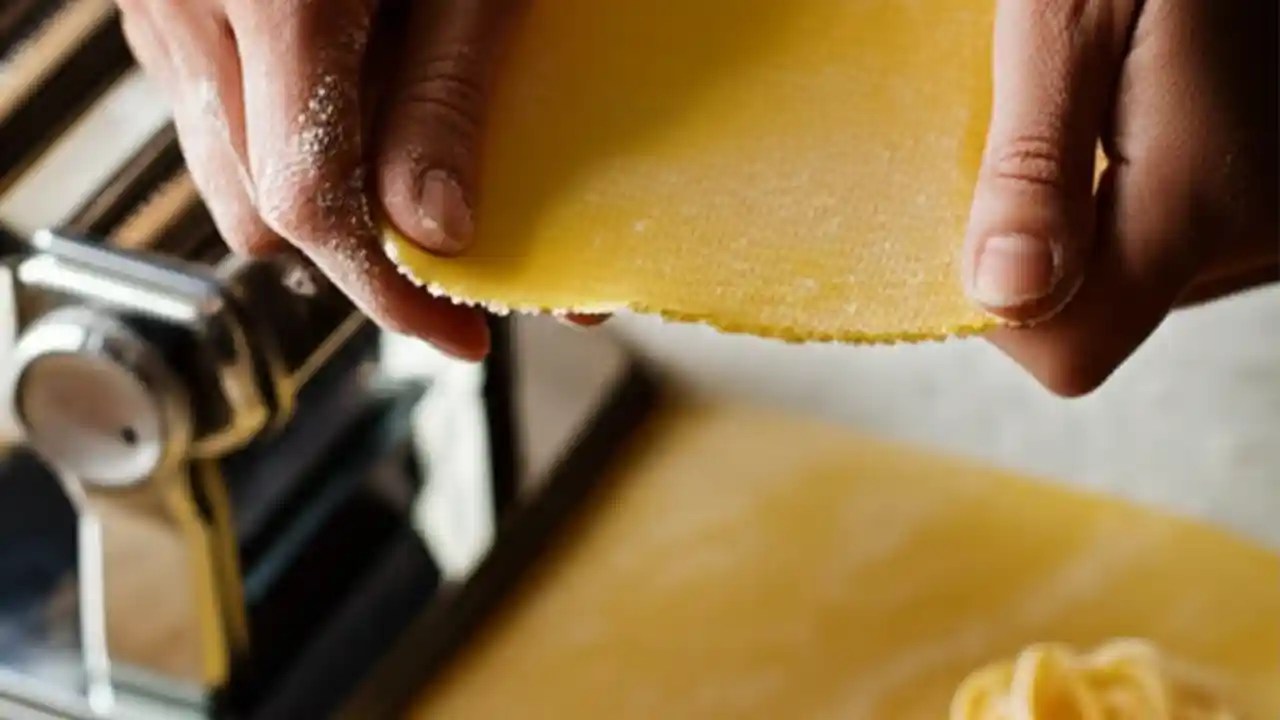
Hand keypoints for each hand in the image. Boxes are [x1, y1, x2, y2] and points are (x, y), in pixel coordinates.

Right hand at [115, 0, 518, 359]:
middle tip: (449, 261)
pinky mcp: (159, 5)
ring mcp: (159, 7)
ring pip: (225, 172)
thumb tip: (438, 233)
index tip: (454, 330)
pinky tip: (351, 109)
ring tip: (405, 184)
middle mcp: (190, 9)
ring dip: (313, 201)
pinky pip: (211, 114)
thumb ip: (445, 95)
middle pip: (256, 210)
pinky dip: (276, 143)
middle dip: (357, 254)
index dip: (387, 289)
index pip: (309, 202)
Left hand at [963, 0, 1276, 395]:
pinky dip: (1126, 201)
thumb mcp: (1069, 17)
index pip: (1068, 349)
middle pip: (1099, 315)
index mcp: (1202, 201)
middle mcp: (1257, 236)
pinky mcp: (1274, 204)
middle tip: (1014, 145)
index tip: (963, 218)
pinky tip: (1121, 127)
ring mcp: (1275, 225)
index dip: (996, 308)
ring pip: (1136, 279)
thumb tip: (1001, 292)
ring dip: (1080, 224)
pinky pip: (1175, 239)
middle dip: (1034, 252)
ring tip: (1078, 120)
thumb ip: (1035, 162)